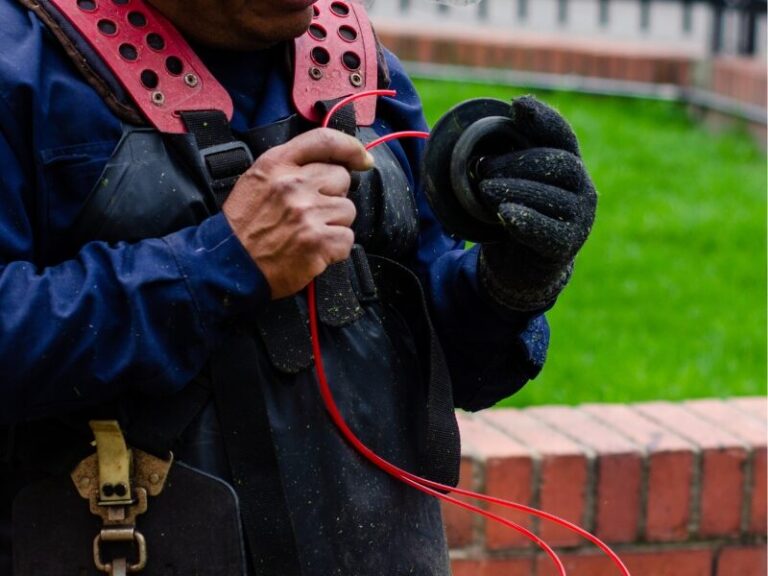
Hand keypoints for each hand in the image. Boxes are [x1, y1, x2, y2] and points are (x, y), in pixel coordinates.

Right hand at [223, 128, 373, 299]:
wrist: (228, 264)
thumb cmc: (244, 225)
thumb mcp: (258, 180)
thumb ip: (292, 167)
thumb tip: (334, 163)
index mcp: (277, 164)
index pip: (325, 141)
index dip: (351, 148)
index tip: (362, 159)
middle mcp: (293, 184)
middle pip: (341, 179)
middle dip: (332, 196)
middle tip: (310, 213)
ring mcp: (307, 213)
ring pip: (347, 210)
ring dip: (333, 224)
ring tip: (307, 233)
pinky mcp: (318, 241)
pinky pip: (347, 239)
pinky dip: (334, 249)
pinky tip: (313, 250)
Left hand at [476, 96, 596, 311]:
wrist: (518, 266)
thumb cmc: (512, 215)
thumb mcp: (506, 183)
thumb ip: (501, 160)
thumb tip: (472, 138)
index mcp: (567, 165)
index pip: (562, 134)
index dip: (543, 118)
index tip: (516, 105)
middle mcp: (581, 188)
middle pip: (558, 163)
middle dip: (517, 161)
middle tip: (481, 169)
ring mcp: (580, 217)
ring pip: (554, 195)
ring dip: (515, 189)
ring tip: (484, 191)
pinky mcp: (567, 245)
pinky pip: (550, 230)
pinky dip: (526, 220)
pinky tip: (505, 213)